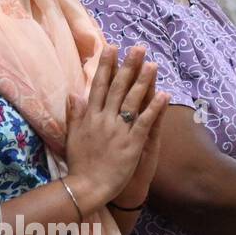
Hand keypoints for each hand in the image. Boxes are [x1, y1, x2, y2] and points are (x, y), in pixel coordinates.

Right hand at [65, 45, 169, 207]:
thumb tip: (73, 93)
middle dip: (128, 66)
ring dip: (143, 82)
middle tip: (137, 48)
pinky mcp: (132, 144)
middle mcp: (104, 119)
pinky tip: (164, 95)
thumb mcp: (71, 136)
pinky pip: (145, 123)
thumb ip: (74, 114)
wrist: (87, 186)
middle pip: (117, 88)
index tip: (111, 48)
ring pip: (132, 101)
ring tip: (153, 64)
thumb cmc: (80, 163)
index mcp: (90, 116)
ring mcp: (118, 131)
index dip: (106, 66)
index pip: (98, 85)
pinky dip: (154, 109)